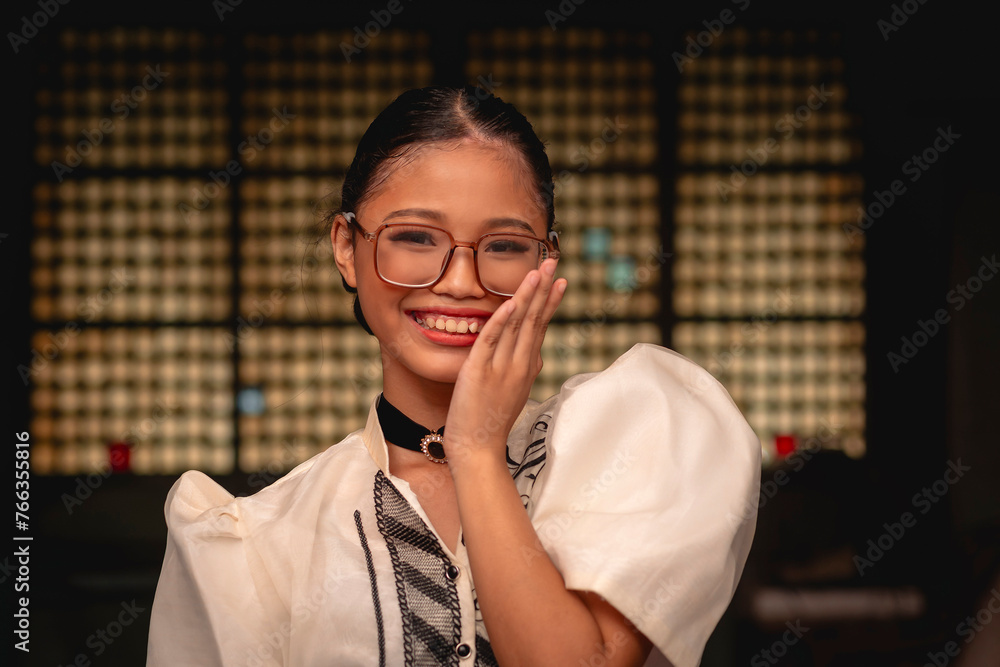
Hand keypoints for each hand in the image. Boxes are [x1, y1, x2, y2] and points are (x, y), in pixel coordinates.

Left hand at [444, 259, 566, 470]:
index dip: (549, 301)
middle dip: (544, 288)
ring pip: (517, 325)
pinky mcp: (479, 372)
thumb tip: (531, 355)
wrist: (477, 450)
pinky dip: (502, 320)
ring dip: (528, 296)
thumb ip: (518, 369)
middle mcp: (519, 365)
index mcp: (526, 367)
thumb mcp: (511, 392)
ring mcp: (501, 368)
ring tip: (537, 271)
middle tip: (553, 261)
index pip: (540, 327)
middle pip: (534, 319)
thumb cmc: (489, 423)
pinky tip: (511, 302)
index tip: (559, 280)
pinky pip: (492, 341)